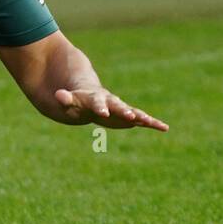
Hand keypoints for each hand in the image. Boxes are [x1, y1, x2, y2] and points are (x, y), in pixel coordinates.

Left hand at [53, 88, 168, 131]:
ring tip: (153, 123)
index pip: (97, 102)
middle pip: (118, 106)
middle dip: (124, 111)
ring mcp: (121, 108)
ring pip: (133, 112)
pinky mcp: (128, 116)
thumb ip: (65, 99)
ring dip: (142, 117)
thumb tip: (58, 95)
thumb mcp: (69, 100)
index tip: (102, 112)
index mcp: (95, 98)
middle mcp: (111, 102)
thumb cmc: (77, 100)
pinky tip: (164, 128)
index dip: (100, 107)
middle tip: (132, 116)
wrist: (89, 96)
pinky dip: (151, 123)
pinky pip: (141, 119)